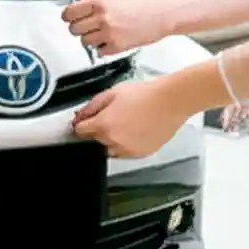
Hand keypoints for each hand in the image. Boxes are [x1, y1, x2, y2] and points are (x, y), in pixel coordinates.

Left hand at [61, 0, 175, 55]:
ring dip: (91, 39)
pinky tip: (112, 40)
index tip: (71, 18)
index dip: (68, 17)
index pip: (68, 13)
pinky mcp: (116, 46)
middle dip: (80, 29)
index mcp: (98, 2)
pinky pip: (99, 51)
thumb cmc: (139, 4)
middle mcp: (101, 17)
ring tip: (102, 33)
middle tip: (89, 26)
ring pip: (84, 42)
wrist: (161, 14)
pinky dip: (104, 48)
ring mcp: (108, 33)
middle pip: (73, 29)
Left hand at [73, 80, 189, 157]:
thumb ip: (90, 107)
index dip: (81, 125)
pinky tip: (134, 131)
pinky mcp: (141, 155)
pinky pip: (125, 153)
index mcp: (103, 126)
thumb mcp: (110, 94)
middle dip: (97, 131)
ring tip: (124, 123)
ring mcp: (128, 150)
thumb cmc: (144, 95)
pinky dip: (125, 145)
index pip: (80, 132)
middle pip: (94, 141)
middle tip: (111, 117)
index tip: (84, 121)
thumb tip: (78, 117)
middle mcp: (113, 141)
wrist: (170, 102)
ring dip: (110, 140)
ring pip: (109, 149)